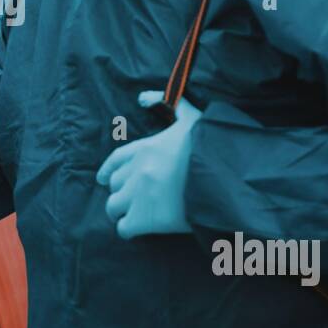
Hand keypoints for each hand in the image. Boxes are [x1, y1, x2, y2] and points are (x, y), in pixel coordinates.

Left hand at [96, 90, 201, 238]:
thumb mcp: (194, 119)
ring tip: (134, 217)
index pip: (115, 160)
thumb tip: (143, 97)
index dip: (108, 171)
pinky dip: (130, 230)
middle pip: (114, 185)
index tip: (103, 179)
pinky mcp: (143, 219)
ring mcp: (137, 196)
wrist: (224, 178)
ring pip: (113, 207)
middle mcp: (136, 171)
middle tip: (133, 201)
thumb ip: (173, 104)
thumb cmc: (212, 149)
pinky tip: (140, 230)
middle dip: (122, 192)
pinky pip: (124, 228)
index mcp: (145, 148)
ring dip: (122, 212)